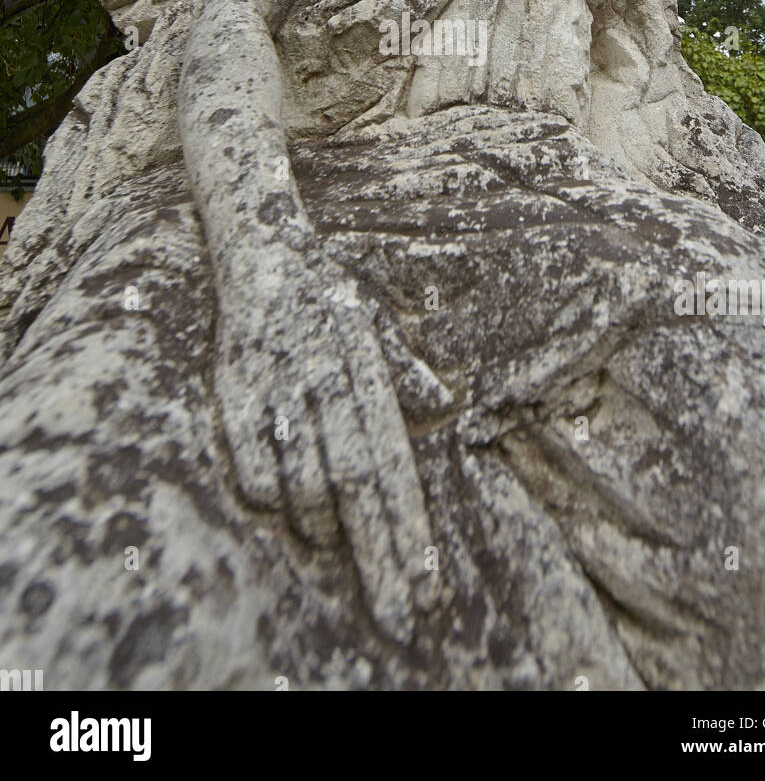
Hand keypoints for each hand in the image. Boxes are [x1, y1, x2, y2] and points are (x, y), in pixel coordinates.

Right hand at [214, 229, 438, 643]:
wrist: (256, 243)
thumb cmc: (322, 288)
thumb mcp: (374, 317)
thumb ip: (403, 365)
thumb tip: (440, 403)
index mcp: (364, 368)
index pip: (392, 464)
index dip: (410, 528)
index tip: (427, 583)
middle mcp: (324, 379)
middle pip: (356, 483)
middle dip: (381, 555)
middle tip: (401, 614)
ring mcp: (277, 384)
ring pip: (304, 478)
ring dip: (326, 527)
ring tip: (346, 558)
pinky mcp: (233, 387)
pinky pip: (250, 461)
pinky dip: (271, 495)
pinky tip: (288, 514)